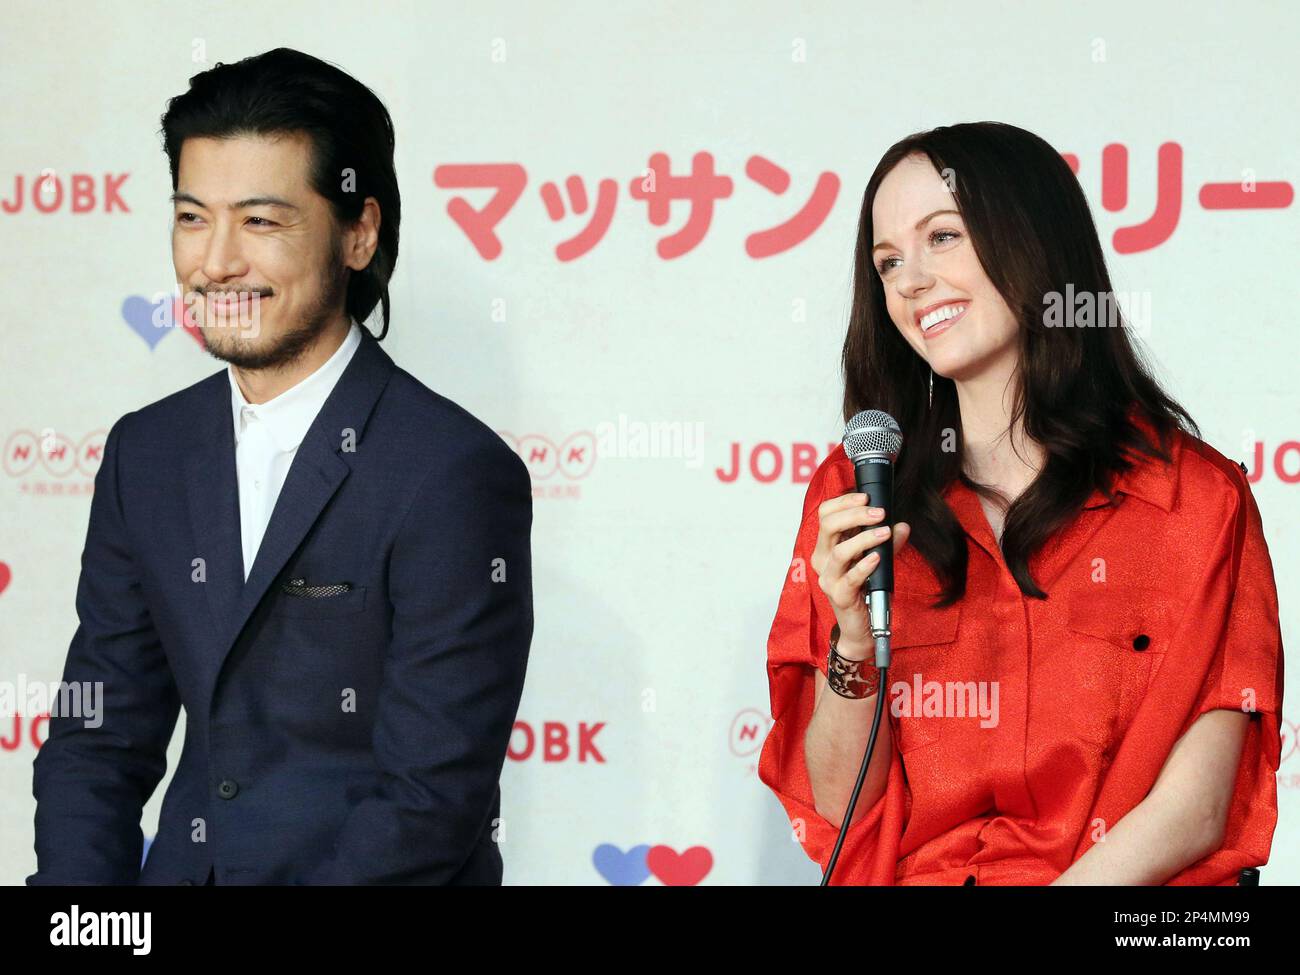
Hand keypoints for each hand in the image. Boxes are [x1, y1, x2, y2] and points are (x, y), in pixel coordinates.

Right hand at [810, 492, 911, 658]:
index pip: (825, 514)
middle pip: (828, 526)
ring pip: (839, 551)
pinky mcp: (839, 595)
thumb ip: (887, 543)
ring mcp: (828, 578)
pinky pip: (850, 578)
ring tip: (884, 533)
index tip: (866, 497)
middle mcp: (822, 559)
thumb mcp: (876, 559)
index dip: (844, 502)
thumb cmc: (864, 590)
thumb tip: (902, 525)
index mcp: (827, 546)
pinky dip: (864, 565)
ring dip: (864, 538)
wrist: (862, 627)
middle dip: (855, 515)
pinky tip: (877, 558)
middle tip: (880, 513)